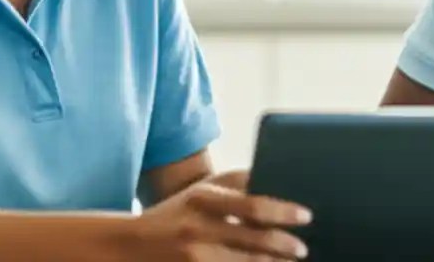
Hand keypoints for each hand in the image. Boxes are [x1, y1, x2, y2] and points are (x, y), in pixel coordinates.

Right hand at [137, 171, 311, 260]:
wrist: (127, 246)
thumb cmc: (174, 214)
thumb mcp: (200, 191)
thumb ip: (235, 182)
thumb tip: (274, 179)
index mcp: (203, 199)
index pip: (253, 205)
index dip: (284, 212)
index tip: (306, 216)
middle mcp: (198, 228)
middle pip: (255, 241)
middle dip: (286, 247)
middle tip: (302, 249)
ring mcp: (195, 257)